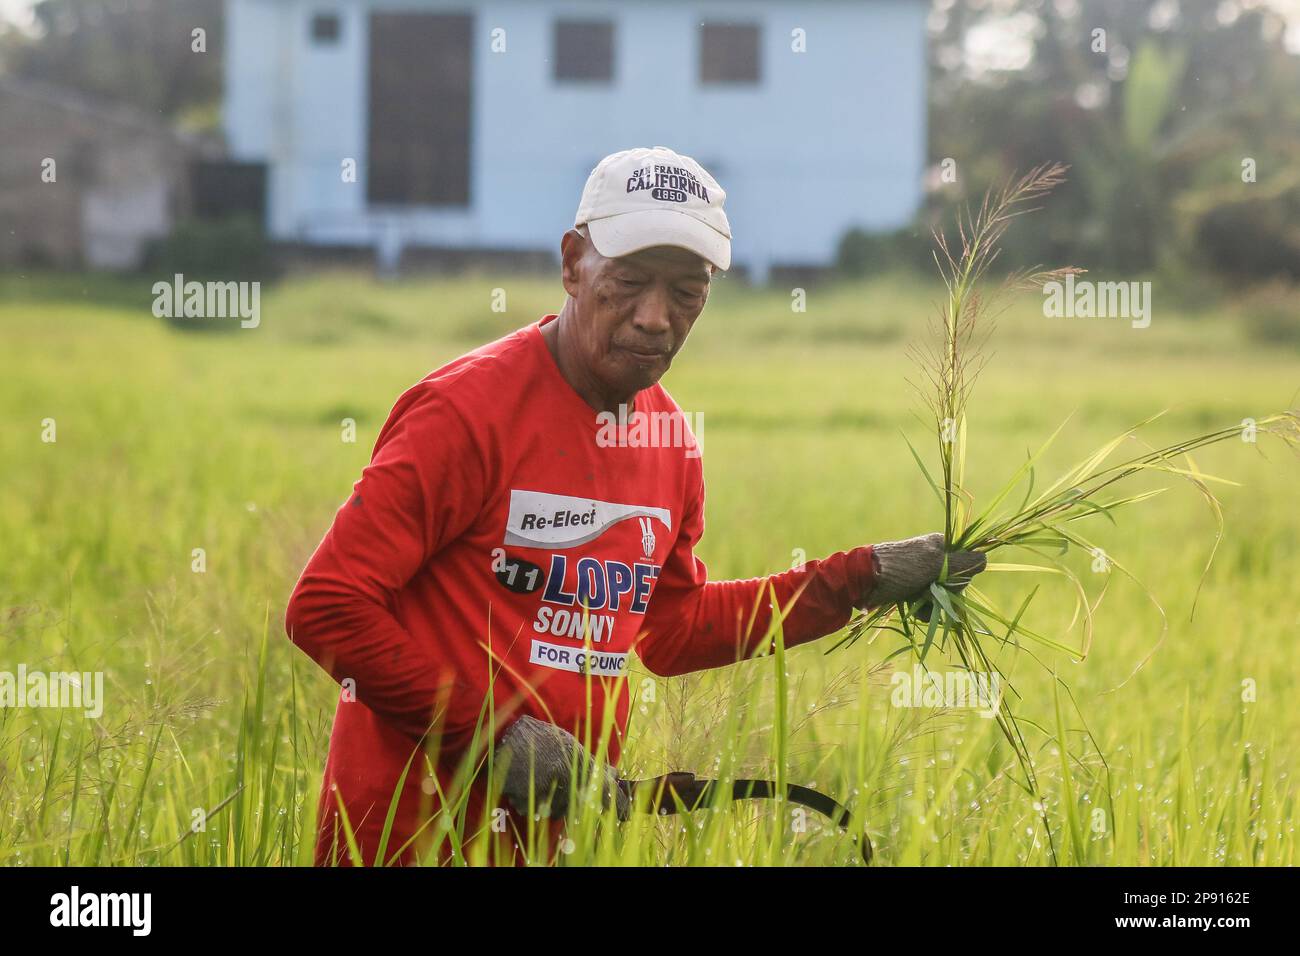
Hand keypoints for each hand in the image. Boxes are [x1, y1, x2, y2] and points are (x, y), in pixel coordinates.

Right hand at [494, 715, 629, 819]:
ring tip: (541, 778)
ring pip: (557, 812)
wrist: (507, 736)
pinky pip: (537, 811)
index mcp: (580, 765)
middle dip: (573, 801)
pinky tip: (528, 783)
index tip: (627, 815)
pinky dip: (534, 802)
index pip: (607, 793)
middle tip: (560, 786)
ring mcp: (548, 793)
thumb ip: (592, 763)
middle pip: (578, 807)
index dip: (620, 806)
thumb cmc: (540, 738)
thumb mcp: (570, 745)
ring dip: (553, 802)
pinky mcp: (529, 802)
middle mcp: (567, 781)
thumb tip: (615, 773)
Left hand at [858, 532, 986, 611]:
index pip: (968, 560)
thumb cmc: (900, 567)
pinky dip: (925, 610)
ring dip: (935, 604)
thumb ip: (962, 562)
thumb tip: (985, 559)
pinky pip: (930, 605)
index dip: (962, 574)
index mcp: (940, 545)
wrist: (864, 580)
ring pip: (944, 596)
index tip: (951, 577)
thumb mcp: (934, 562)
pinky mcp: (912, 591)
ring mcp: (923, 576)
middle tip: (932, 588)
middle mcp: (934, 559)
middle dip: (947, 591)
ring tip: (920, 601)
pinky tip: (915, 609)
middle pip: (957, 582)